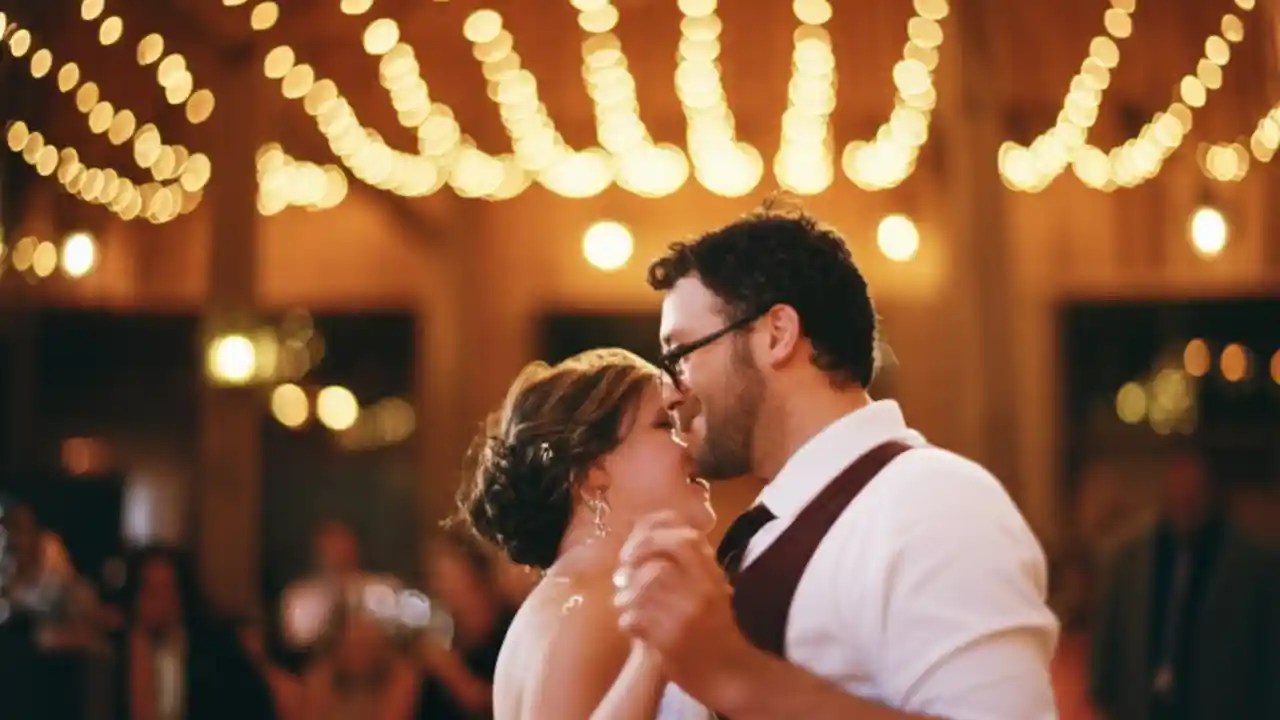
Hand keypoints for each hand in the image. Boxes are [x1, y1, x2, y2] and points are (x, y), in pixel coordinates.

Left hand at [613, 512, 756, 703]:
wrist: (731, 676)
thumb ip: (692, 567)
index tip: (636, 545)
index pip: (686, 538)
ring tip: (623, 603)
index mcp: (713, 576)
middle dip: (635, 558)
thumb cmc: (718, 632)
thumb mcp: (713, 592)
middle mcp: (702, 591)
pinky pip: (634, 619)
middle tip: (621, 571)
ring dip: (625, 596)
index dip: (654, 535)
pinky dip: (627, 620)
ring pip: (641, 590)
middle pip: (660, 560)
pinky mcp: (670, 641)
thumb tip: (653, 539)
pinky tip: (631, 626)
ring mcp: (685, 615)